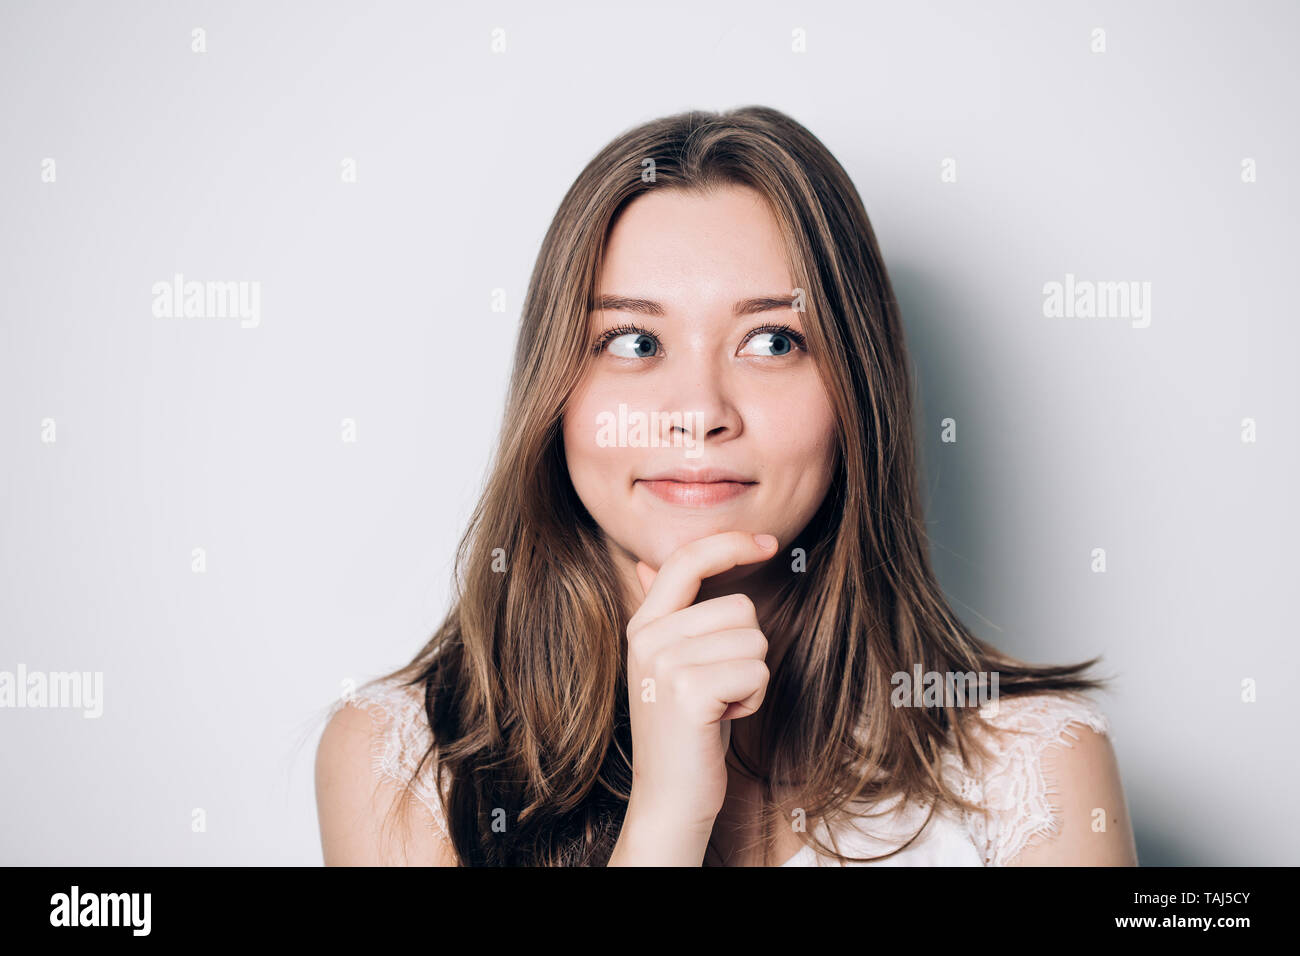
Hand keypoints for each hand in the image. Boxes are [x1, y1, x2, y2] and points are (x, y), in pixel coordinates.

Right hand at [611, 531, 776, 863]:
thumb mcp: (669, 663)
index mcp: (643, 624)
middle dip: (748, 649)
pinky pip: (756, 671)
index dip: (731, 543)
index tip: (769, 542)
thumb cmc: (685, 728)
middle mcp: (648, 637)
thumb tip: (651, 564)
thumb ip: (664, 612)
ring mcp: (664, 663)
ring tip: (719, 704)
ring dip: (752, 677)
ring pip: (754, 639)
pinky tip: (724, 719)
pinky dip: (753, 700)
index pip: (687, 559)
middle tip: (718, 687)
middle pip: (740, 606)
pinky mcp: (689, 691)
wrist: (670, 796)